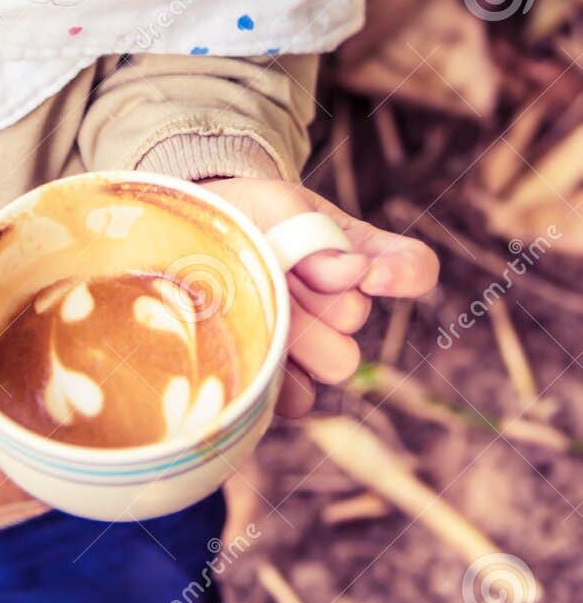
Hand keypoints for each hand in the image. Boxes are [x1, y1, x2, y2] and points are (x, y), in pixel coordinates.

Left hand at [197, 178, 438, 418]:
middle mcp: (345, 304)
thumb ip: (315, 233)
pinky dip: (277, 375)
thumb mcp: (274, 204)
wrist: (188, 246)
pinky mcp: (283, 385)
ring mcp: (316, 348)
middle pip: (355, 316)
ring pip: (337, 360)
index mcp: (357, 253)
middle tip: (266, 266)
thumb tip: (353, 272)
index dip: (403, 272)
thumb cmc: (240, 217)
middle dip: (309, 292)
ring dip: (291, 329)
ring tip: (252, 299)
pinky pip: (302, 398)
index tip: (368, 270)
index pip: (414, 266)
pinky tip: (250, 342)